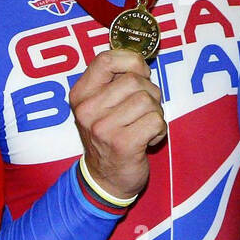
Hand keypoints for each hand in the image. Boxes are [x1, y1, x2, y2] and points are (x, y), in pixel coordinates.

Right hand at [70, 48, 166, 200]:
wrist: (105, 179)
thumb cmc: (109, 136)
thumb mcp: (100, 106)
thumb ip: (114, 81)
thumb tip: (139, 59)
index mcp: (80, 94)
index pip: (106, 59)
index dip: (132, 62)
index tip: (140, 74)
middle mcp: (87, 110)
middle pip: (134, 80)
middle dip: (149, 92)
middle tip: (143, 110)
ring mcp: (103, 128)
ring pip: (148, 100)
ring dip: (155, 112)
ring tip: (143, 126)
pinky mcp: (123, 143)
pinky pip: (156, 121)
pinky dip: (159, 130)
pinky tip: (148, 139)